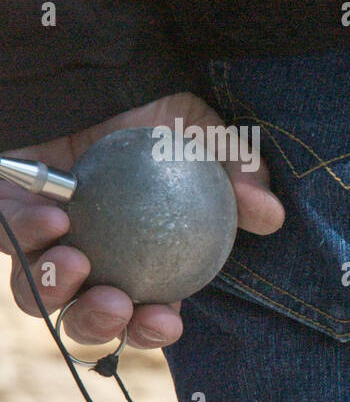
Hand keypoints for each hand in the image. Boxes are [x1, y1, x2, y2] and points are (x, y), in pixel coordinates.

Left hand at [1, 92, 282, 348]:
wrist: (100, 72)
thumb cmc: (157, 113)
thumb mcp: (208, 140)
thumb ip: (239, 175)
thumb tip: (270, 215)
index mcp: (143, 263)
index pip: (147, 314)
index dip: (153, 330)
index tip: (165, 319)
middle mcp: (92, 260)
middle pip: (84, 318)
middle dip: (97, 324)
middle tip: (116, 301)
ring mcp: (43, 240)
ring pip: (35, 291)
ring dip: (53, 288)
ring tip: (76, 260)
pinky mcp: (5, 210)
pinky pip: (7, 234)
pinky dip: (26, 232)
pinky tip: (54, 215)